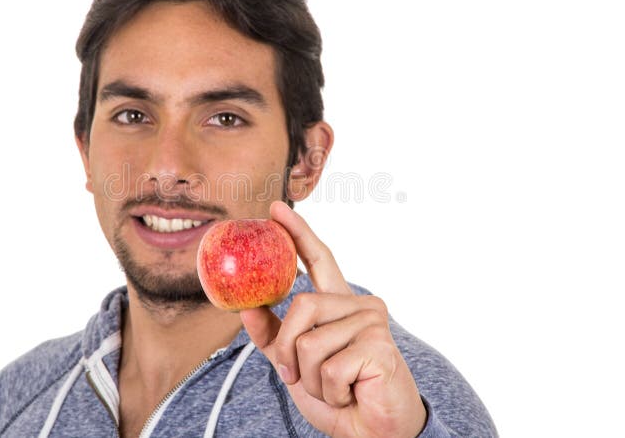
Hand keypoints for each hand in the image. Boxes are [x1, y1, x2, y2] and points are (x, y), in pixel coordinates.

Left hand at [240, 201, 426, 437]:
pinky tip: (350, 392)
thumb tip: (245, 308)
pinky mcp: (379, 346)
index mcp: (340, 304)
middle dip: (288, 350)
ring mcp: (372, 322)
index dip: (298, 233)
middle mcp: (359, 304)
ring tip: (334, 387)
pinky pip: (328, 366)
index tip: (276, 210)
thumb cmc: (340, 393)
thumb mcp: (296, 363)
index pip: (319, 259)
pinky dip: (329, 389)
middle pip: (300, 306)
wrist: (373, 433)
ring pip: (310, 341)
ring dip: (309, 377)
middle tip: (297, 376)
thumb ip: (273, 335)